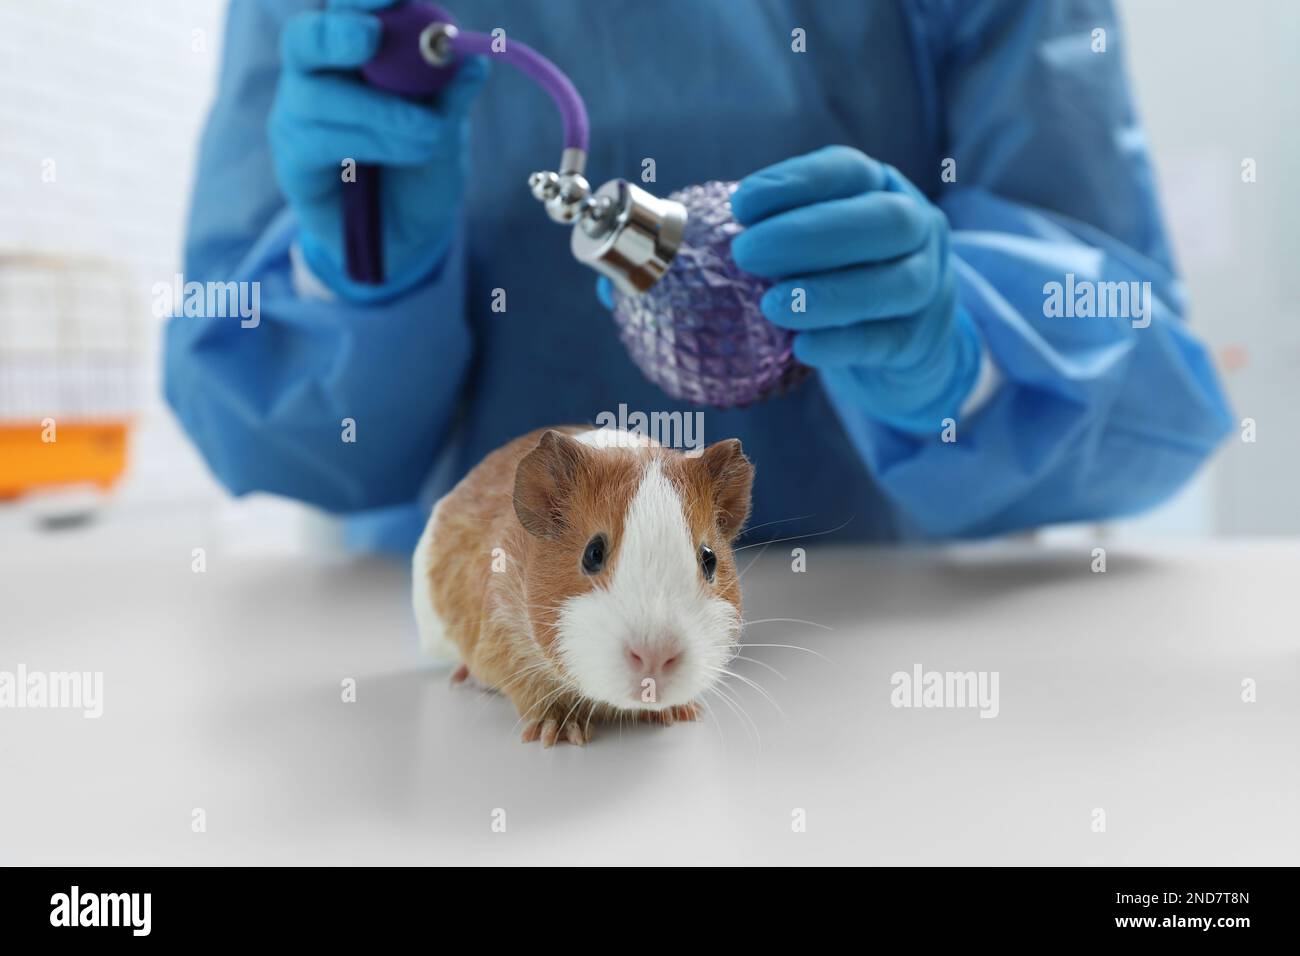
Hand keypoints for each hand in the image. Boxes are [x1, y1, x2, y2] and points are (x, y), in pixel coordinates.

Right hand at [269, 0, 486, 296]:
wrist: (408, 238)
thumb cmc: (423, 172)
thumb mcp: (447, 131)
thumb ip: (451, 97)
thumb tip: (474, 58)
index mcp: (354, 55)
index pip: (346, 10)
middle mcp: (316, 77)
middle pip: (304, 39)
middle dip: (337, 32)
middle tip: (372, 35)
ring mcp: (297, 117)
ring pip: (317, 96)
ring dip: (379, 111)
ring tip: (428, 135)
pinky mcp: (292, 159)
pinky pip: (317, 141)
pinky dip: (368, 143)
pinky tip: (406, 155)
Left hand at [728, 145, 981, 432]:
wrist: (905, 339)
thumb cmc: (839, 275)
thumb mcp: (816, 241)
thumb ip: (771, 231)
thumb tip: (687, 234)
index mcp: (881, 188)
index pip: (847, 171)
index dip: (796, 182)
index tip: (742, 204)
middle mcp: (918, 227)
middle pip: (883, 221)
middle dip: (811, 234)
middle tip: (746, 253)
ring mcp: (930, 284)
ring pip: (895, 284)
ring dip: (829, 294)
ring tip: (772, 306)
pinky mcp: (921, 340)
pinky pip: (887, 340)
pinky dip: (843, 344)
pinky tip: (802, 349)